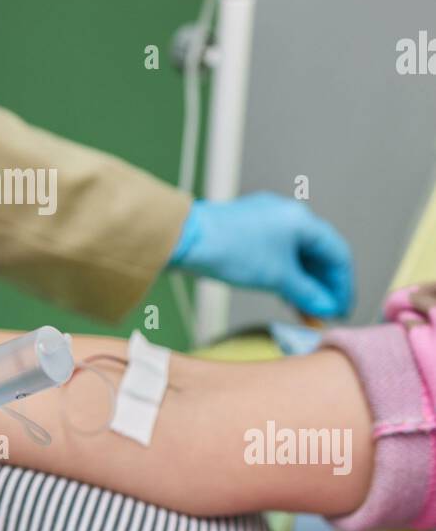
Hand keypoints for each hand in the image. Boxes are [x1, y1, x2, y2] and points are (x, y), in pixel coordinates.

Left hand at [168, 193, 353, 317]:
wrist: (187, 239)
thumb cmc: (233, 250)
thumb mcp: (278, 277)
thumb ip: (308, 293)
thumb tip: (327, 308)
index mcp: (301, 220)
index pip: (337, 253)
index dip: (343, 285)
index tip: (342, 310)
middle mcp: (287, 216)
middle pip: (318, 254)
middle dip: (324, 286)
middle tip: (326, 314)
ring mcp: (267, 222)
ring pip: (296, 257)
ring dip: (305, 285)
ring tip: (308, 313)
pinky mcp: (248, 232)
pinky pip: (277, 255)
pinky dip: (286, 277)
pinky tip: (287, 298)